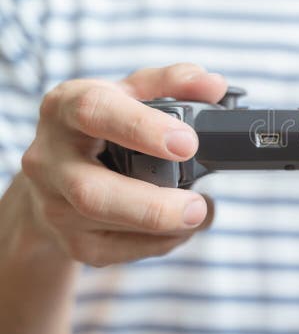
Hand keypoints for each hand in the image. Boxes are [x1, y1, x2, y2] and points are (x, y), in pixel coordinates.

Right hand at [17, 63, 226, 266]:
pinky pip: (118, 251)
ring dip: (161, 227)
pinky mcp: (71, 242)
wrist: (58, 173)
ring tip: (199, 212)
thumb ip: (174, 83)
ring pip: (105, 226)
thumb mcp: (132, 93)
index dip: (141, 128)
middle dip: (150, 204)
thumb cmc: (104, 125)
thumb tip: (214, 86)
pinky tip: (182, 228)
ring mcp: (54, 205)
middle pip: (91, 191)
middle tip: (197, 206)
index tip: (188, 143)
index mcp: (65, 107)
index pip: (94, 112)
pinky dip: (160, 242)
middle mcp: (49, 158)